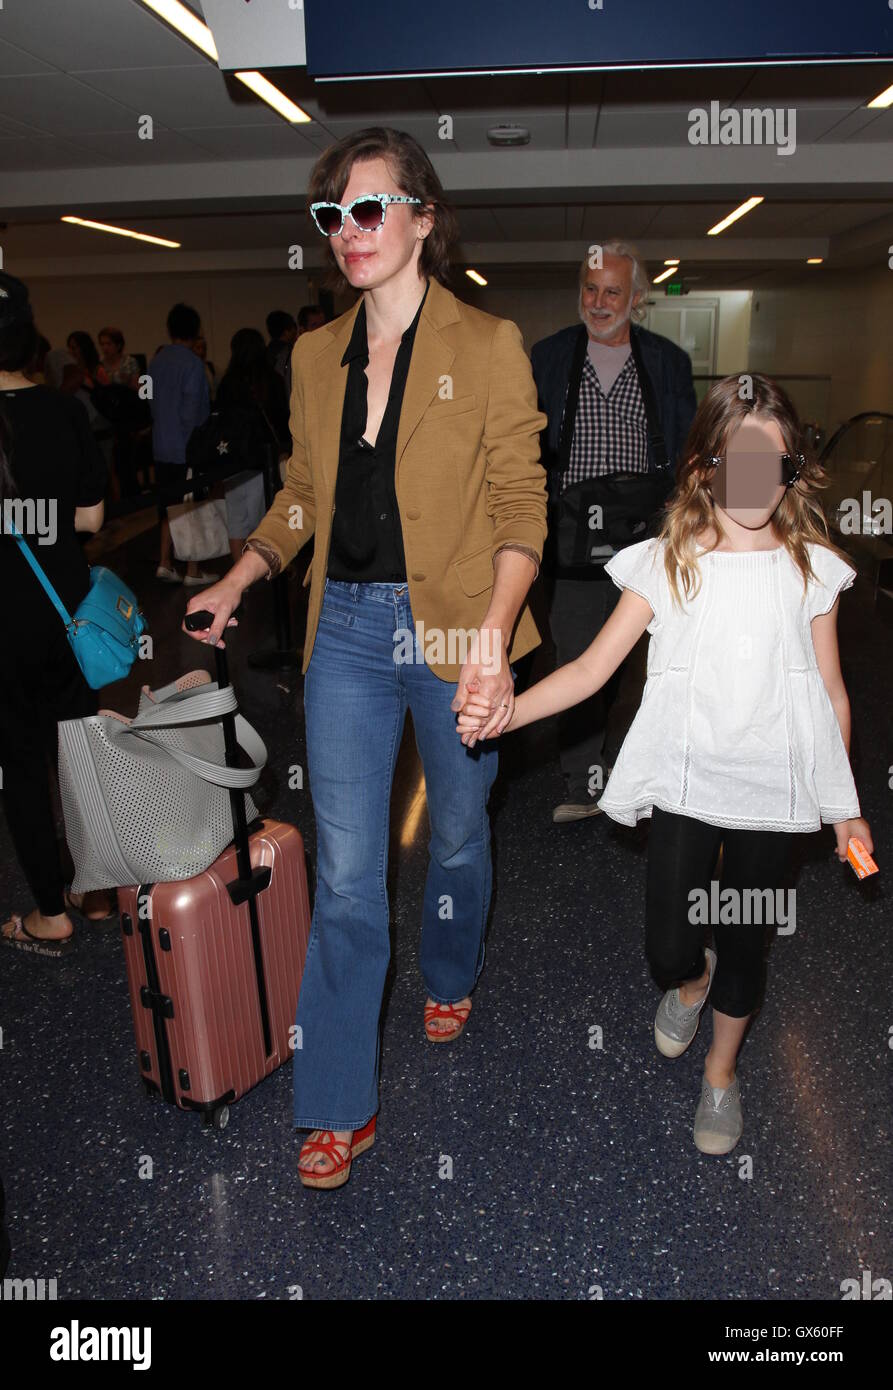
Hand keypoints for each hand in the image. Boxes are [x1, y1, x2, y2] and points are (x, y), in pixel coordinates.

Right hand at [182, 579, 240, 648]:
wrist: (234, 584)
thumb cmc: (228, 592)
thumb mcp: (223, 612)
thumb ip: (217, 628)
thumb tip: (211, 640)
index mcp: (194, 606)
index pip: (187, 627)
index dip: (197, 635)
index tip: (209, 638)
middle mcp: (195, 607)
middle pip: (196, 629)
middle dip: (210, 635)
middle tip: (220, 640)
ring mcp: (200, 608)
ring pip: (205, 626)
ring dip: (217, 629)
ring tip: (229, 624)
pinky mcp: (206, 609)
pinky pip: (209, 621)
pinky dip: (218, 624)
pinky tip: (227, 622)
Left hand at [450, 629, 512, 746]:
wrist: (494, 639)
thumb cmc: (478, 653)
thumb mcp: (465, 672)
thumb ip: (462, 693)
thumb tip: (456, 710)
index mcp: (489, 687)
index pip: (481, 714)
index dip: (473, 727)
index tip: (466, 737)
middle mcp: (501, 691)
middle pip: (492, 717)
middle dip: (482, 731)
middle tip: (472, 743)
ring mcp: (508, 689)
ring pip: (502, 714)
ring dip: (493, 727)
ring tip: (485, 738)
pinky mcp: (510, 686)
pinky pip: (510, 706)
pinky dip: (505, 718)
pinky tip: (500, 727)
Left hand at [833, 816, 872, 861]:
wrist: (838, 807)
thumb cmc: (843, 819)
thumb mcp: (842, 837)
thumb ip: (842, 850)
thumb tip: (843, 859)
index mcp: (865, 834)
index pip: (869, 850)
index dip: (863, 856)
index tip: (856, 861)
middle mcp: (864, 831)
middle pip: (861, 846)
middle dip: (852, 852)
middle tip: (845, 856)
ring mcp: (859, 827)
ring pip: (855, 841)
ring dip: (848, 846)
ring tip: (839, 850)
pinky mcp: (854, 825)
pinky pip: (852, 836)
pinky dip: (846, 841)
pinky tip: (839, 843)